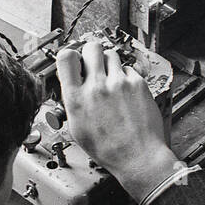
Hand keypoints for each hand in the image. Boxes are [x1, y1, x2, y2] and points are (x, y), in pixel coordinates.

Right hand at [56, 39, 181, 202]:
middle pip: (91, 47)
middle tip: (95, 65)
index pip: (65, 57)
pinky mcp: (137, 84)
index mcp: (77, 99)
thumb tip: (72, 86)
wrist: (138, 156)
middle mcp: (97, 87)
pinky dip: (126, 77)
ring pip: (111, 54)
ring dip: (109, 64)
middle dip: (92, 53)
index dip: (70, 55)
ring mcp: (119, 83)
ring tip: (111, 79)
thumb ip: (73, 102)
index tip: (74, 60)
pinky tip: (125, 92)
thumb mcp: (78, 129)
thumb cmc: (109, 149)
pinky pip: (128, 69)